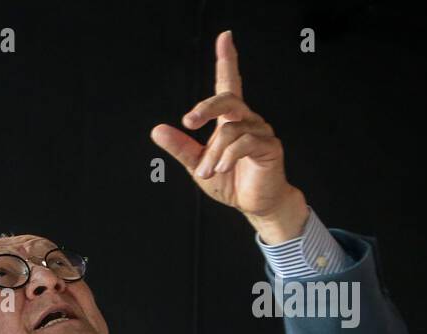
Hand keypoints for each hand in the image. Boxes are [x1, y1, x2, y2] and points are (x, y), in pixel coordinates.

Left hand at [150, 30, 308, 242]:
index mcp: (229, 120)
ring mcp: (260, 131)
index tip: (224, 37)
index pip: (229, 83)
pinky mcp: (269, 146)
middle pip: (228, 99)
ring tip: (206, 171)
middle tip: (188, 121)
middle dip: (206, 107)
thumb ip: (180, 147)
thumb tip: (157, 129)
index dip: (227, 60)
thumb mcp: (197, 165)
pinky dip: (227, 156)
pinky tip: (221, 169)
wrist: (253, 203)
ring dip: (212, 153)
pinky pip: (244, 143)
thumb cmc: (228, 181)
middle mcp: (246, 119)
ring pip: (230, 130)